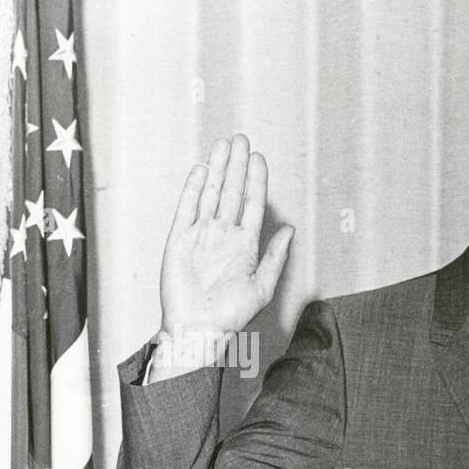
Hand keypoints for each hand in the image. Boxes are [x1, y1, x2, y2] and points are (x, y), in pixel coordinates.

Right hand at [156, 134, 293, 373]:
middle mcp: (223, 235)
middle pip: (231, 191)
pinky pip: (187, 207)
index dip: (256, 181)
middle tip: (242, 139)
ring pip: (210, 193)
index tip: (260, 158)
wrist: (199, 329)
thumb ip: (276, 256)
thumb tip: (290, 230)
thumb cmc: (231, 315)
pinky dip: (194, 188)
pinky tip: (202, 169)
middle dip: (237, 165)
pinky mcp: (179, 239)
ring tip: (224, 144)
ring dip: (218, 169)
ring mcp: (200, 235)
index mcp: (244, 245)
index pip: (251, 204)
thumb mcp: (263, 286)